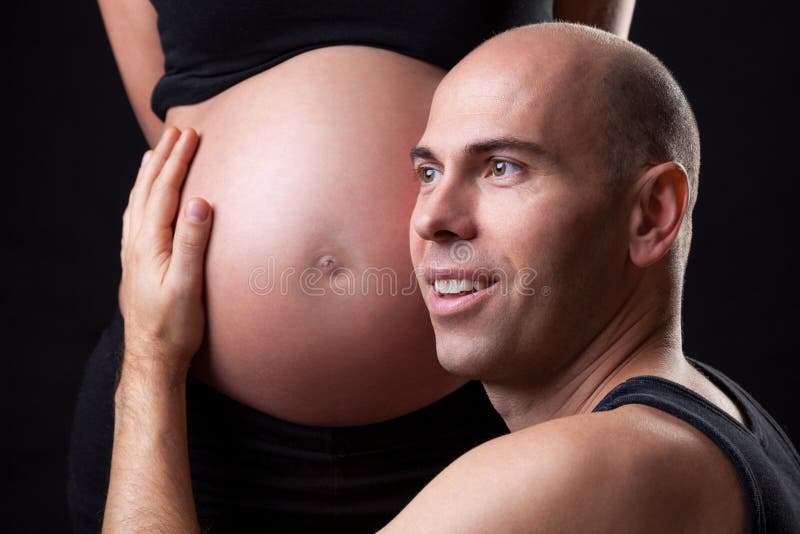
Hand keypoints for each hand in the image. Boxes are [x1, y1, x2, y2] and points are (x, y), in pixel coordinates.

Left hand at [118, 127, 211, 385]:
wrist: (151, 356)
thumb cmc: (174, 326)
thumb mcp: (189, 286)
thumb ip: (193, 243)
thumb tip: (199, 202)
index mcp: (151, 244)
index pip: (164, 191)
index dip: (178, 161)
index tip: (190, 136)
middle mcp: (137, 243)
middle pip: (148, 190)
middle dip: (163, 158)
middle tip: (177, 132)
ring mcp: (134, 252)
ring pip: (138, 201)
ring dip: (149, 174)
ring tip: (156, 153)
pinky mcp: (137, 263)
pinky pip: (136, 217)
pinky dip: (141, 197)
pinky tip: (145, 198)